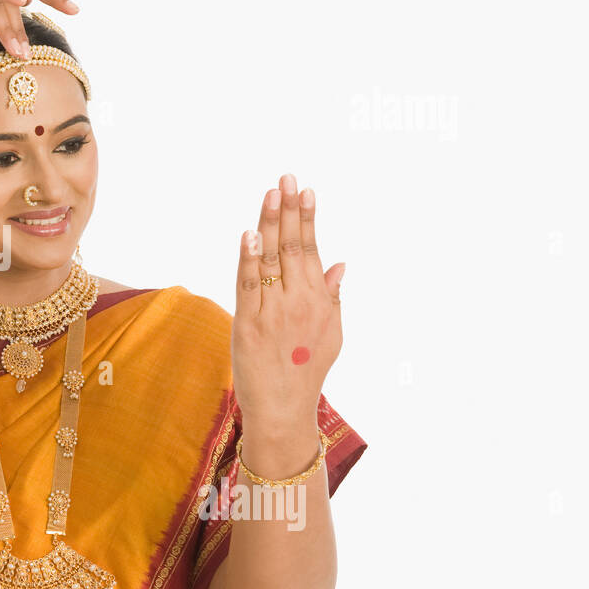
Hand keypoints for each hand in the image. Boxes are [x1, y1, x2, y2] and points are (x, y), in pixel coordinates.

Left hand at [231, 173, 345, 428]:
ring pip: (271, 260)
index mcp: (319, 302)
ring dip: (270, 225)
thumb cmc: (306, 371)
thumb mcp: (331, 334)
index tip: (307, 190)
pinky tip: (249, 235)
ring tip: (271, 194)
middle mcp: (299, 303)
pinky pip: (249, 285)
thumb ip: (333, 297)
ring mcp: (274, 313)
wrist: (284, 410)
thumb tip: (340, 263)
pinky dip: (249, 259)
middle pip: (293, 248)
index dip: (308, 219)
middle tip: (287, 178)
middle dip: (289, 211)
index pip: (313, 250)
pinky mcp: (249, 325)